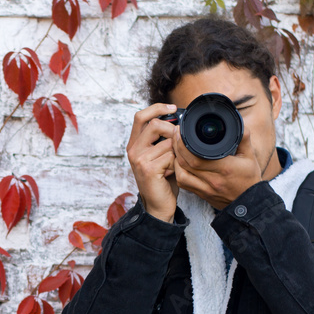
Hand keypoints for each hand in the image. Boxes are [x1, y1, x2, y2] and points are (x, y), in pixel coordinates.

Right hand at [126, 103, 180, 221]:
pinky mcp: (148, 169)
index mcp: (135, 144)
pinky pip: (170, 155)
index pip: (141, 116)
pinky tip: (173, 171)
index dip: (157, 108)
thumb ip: (164, 139)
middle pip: (154, 124)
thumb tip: (178, 121)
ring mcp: (139, 159)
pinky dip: (177, 162)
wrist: (158, 205)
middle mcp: (133, 150)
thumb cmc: (162, 180)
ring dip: (177, 151)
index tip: (172, 108)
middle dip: (172, 130)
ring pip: (167, 142)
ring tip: (175, 163)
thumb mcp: (160, 155)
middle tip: (179, 141)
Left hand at [170, 122, 262, 210]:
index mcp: (224, 168)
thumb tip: (239, 124)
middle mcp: (212, 180)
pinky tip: (179, 163)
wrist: (249, 202)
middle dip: (176, 147)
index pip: (197, 156)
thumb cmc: (249, 179)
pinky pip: (183, 183)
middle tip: (175, 134)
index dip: (184, 143)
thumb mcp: (250, 157)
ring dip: (175, 160)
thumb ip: (243, 139)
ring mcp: (205, 189)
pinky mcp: (201, 194)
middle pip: (186, 163)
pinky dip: (178, 172)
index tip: (181, 131)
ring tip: (175, 148)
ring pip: (181, 175)